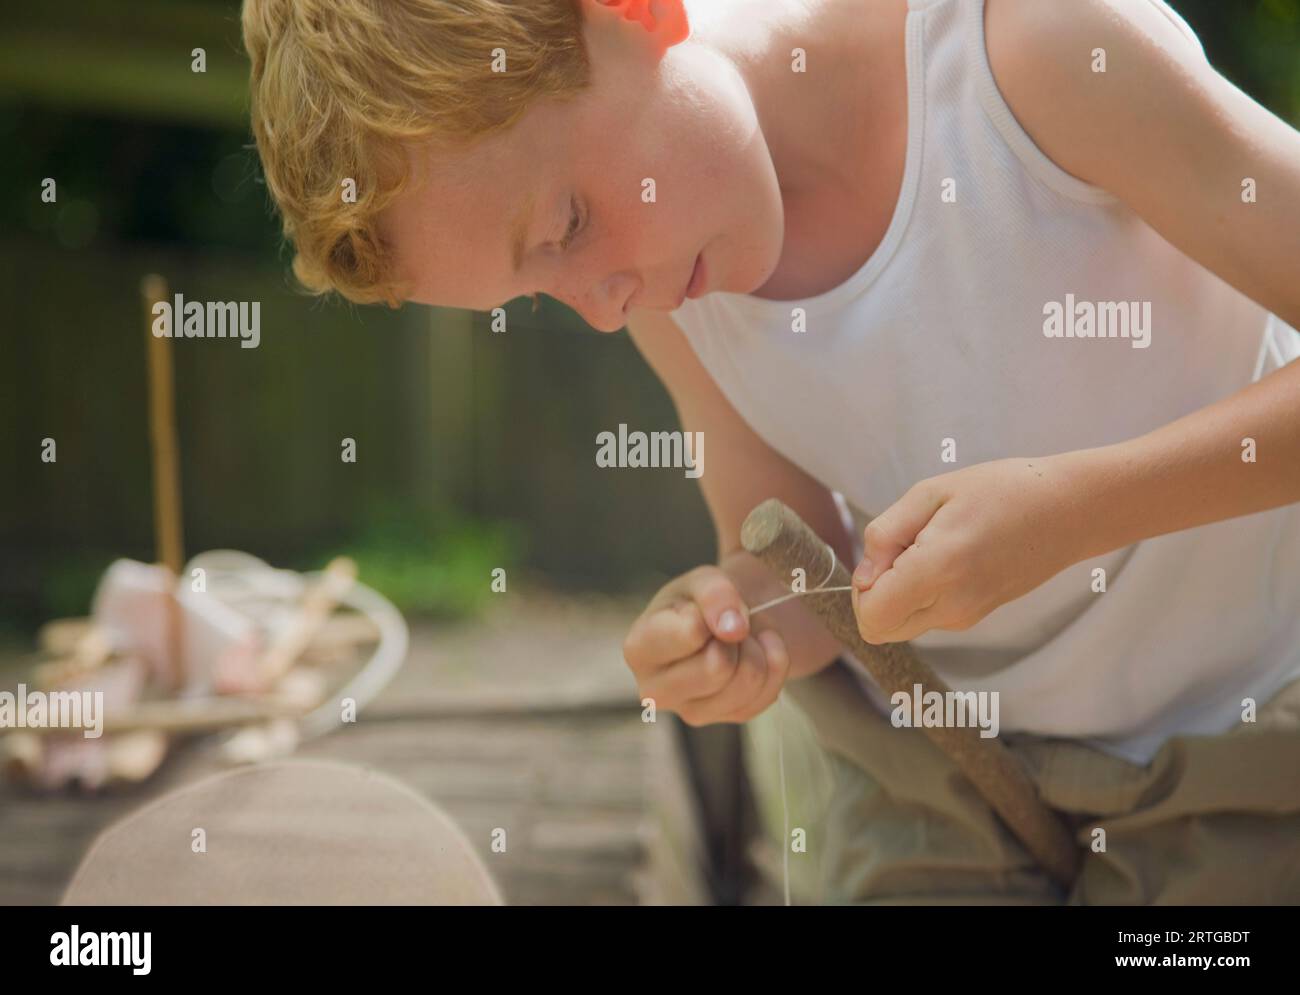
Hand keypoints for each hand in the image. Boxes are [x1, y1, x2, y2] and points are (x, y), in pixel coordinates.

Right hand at [622, 565, 789, 725]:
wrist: (724, 620)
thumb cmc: (699, 601)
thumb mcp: (702, 580)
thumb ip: (714, 593)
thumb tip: (733, 628)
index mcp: (638, 649)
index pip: (690, 633)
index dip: (710, 614)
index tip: (703, 609)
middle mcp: (655, 691)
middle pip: (717, 667)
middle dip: (734, 638)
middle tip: (725, 628)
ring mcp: (691, 712)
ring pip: (747, 682)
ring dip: (755, 649)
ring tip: (740, 639)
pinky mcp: (727, 719)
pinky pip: (767, 695)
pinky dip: (771, 664)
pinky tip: (752, 653)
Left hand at [850, 457, 1084, 643]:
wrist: (1069, 510)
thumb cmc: (1001, 490)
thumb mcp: (931, 492)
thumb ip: (886, 534)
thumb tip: (862, 576)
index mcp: (937, 571)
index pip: (871, 617)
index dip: (862, 588)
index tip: (885, 553)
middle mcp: (951, 606)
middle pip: (881, 628)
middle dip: (876, 593)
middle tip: (904, 548)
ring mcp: (966, 617)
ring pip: (902, 624)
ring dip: (899, 592)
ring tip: (931, 547)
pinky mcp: (975, 615)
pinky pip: (927, 615)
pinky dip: (922, 592)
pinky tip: (949, 555)